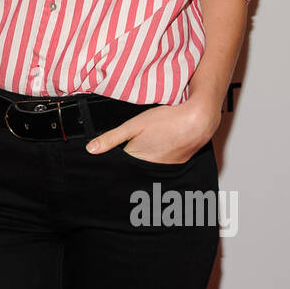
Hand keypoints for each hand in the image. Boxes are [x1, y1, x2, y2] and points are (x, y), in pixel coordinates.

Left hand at [86, 99, 219, 163]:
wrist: (198, 120)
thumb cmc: (167, 120)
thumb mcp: (133, 125)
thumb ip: (111, 138)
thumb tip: (91, 149)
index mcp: (138, 159)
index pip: (121, 167)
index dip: (114, 163)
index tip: (108, 166)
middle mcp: (152, 167)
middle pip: (135, 168)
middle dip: (130, 165)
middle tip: (131, 156)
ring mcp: (167, 167)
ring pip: (150, 167)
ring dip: (147, 161)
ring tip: (149, 147)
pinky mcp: (179, 163)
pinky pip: (165, 164)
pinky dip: (161, 158)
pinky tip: (162, 147)